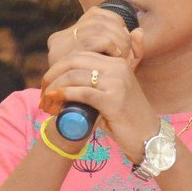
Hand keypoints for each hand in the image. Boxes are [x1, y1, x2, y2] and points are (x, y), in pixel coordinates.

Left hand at [41, 5, 152, 155]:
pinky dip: (65, 95)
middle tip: (42, 87)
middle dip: (53, 73)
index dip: (59, 65)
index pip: (81, 53)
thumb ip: (93, 82)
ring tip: (45, 98)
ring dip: (55, 86)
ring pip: (75, 75)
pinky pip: (83, 92)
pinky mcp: (113, 100)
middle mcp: (118, 67)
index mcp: (118, 61)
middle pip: (74, 60)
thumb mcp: (112, 93)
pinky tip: (55, 100)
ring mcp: (117, 82)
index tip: (48, 79)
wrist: (148, 137)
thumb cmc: (125, 118)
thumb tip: (63, 80)